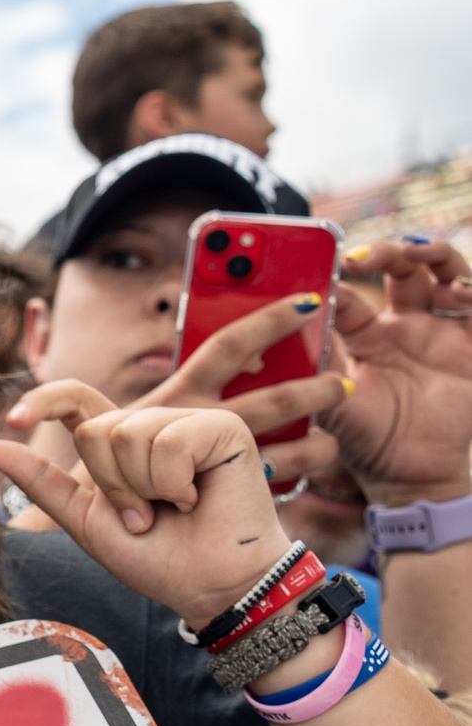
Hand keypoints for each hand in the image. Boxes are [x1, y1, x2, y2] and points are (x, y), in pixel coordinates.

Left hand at [0, 378, 288, 627]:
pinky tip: (196, 499)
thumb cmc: (155, 557)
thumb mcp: (84, 520)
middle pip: (96, 429)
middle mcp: (151, 426)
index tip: (13, 420)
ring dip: (143, 488)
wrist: (210, 586)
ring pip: (128, 433)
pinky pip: (169, 442)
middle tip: (144, 515)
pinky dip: (173, 483)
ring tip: (173, 508)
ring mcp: (188, 422)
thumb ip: (41, 482)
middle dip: (111, 485)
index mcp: (118, 444)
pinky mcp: (222, 427)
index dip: (44, 401)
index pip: (76, 400)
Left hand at [328, 237, 471, 504]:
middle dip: (387, 251)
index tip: (324, 269)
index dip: (338, 275)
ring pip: (443, 272)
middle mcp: (403, 324)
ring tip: (415, 254)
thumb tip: (273, 338)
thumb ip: (311, 371)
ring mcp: (440, 331)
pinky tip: (457, 290)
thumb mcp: (331, 403)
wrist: (410, 474)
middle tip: (364, 256)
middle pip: (401, 267)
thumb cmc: (365, 440)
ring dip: (432, 255)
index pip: (352, 290)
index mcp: (364, 334)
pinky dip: (471, 290)